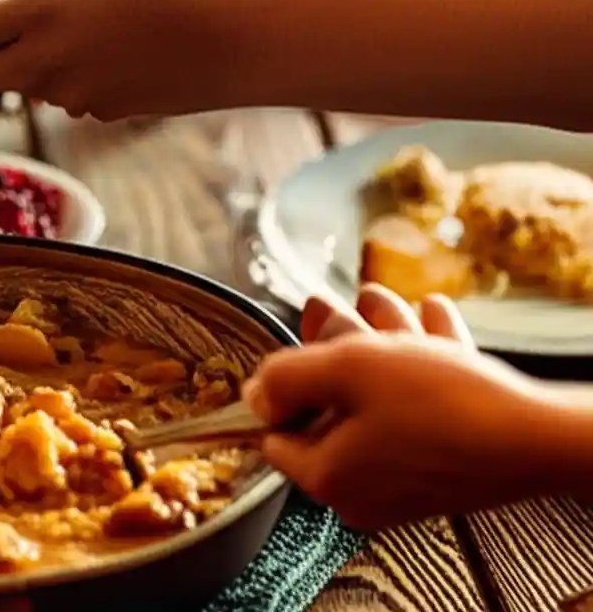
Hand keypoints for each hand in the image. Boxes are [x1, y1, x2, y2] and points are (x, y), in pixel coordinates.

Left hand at [0, 0, 230, 120]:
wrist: (219, 41)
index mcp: (43, 11)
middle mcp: (48, 61)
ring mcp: (70, 96)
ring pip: (21, 83)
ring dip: (28, 58)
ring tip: (86, 25)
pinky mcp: (92, 115)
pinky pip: (59, 96)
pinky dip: (65, 75)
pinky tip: (110, 53)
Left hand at [245, 285, 574, 529]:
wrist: (541, 438)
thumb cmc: (442, 403)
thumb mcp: (346, 368)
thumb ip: (285, 378)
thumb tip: (251, 395)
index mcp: (327, 478)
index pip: (276, 430)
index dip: (286, 381)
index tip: (306, 338)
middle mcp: (361, 492)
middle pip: (332, 408)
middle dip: (345, 347)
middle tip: (352, 301)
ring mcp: (405, 484)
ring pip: (380, 402)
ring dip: (386, 345)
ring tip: (395, 300)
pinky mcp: (444, 470)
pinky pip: (419, 413)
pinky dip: (423, 366)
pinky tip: (434, 319)